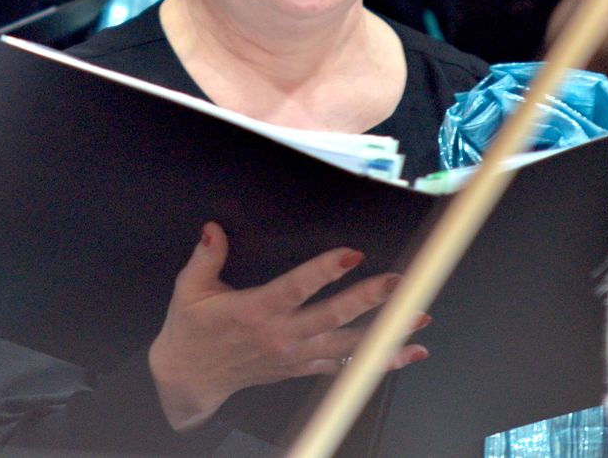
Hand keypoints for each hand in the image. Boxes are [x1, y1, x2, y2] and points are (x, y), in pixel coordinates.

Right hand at [147, 222, 428, 432]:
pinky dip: (378, 362)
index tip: (350, 254)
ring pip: (347, 345)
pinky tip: (406, 353)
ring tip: (418, 321)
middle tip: (399, 284)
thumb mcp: (189, 290)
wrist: (189, 379)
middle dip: (369, 299)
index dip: (323, 271)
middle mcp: (280, 336)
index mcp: (254, 311)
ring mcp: (293, 355)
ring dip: (386, 334)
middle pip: (332, 316)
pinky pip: (344, 366)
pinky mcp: (300, 368)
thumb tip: (213, 228)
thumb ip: (206, 257)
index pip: (295, 289)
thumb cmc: (191, 330)